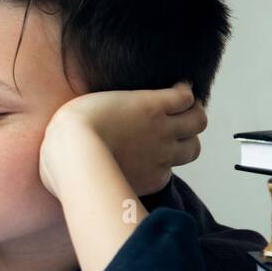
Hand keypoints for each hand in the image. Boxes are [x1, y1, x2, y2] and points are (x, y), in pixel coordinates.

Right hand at [40, 81, 204, 197]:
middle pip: (199, 121)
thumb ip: (113, 108)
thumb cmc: (72, 127)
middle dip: (192, 118)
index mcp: (149, 105)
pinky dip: (161, 170)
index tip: (178, 91)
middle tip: (180, 117)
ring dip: (186, 144)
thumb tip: (114, 114)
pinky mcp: (154, 179)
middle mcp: (162, 129)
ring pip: (193, 148)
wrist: (74, 159)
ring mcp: (161, 156)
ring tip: (171, 144)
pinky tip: (147, 168)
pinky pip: (169, 174)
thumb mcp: (93, 103)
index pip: (186, 96)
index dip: (185, 93)